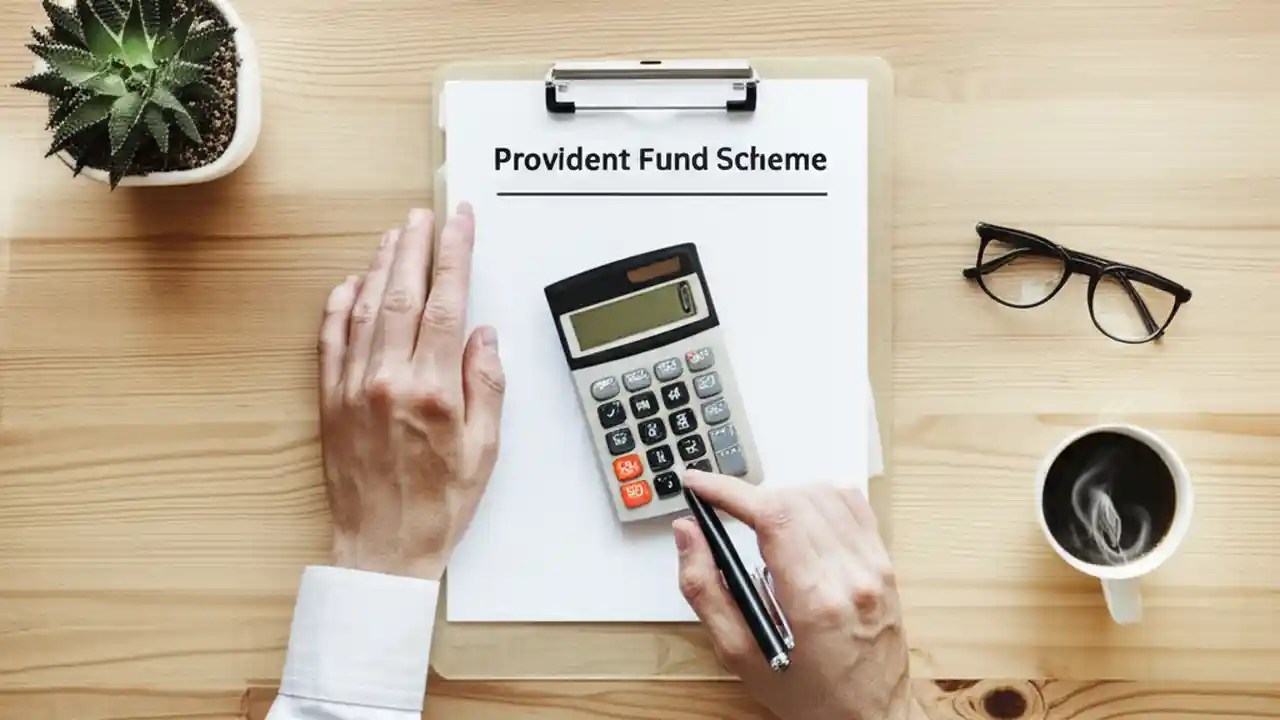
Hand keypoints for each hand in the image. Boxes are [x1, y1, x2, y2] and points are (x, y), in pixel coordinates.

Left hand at [317, 204, 504, 579]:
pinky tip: (349, 285)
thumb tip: (483, 337)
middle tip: (423, 215)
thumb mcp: (484, 449)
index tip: (459, 223)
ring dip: (379, 266)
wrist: (382, 548)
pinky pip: (330, 340)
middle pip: (401, 293)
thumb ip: (486, 385)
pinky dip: (339, 305)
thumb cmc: (437, 506)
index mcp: (432, 391)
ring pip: (364, 308)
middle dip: (415, 246)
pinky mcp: (329, 401)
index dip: (454, 254)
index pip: (446, 303)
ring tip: (393, 237)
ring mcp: (352, 388)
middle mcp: (387, 380)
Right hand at [673, 471, 908, 719]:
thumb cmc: (808, 696)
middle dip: (751, 497)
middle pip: (794, 499)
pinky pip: (853, 505)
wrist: (870, 718)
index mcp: (814, 601)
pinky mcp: (884, 563)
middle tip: (725, 514)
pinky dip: (819, 499)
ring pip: (823, 493)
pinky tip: (801, 521)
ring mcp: (874, 567)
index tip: (699, 484)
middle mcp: (851, 576)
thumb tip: (687, 534)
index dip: (728, 490)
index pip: (772, 516)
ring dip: (784, 496)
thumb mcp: (739, 655)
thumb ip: (705, 589)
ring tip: (762, 523)